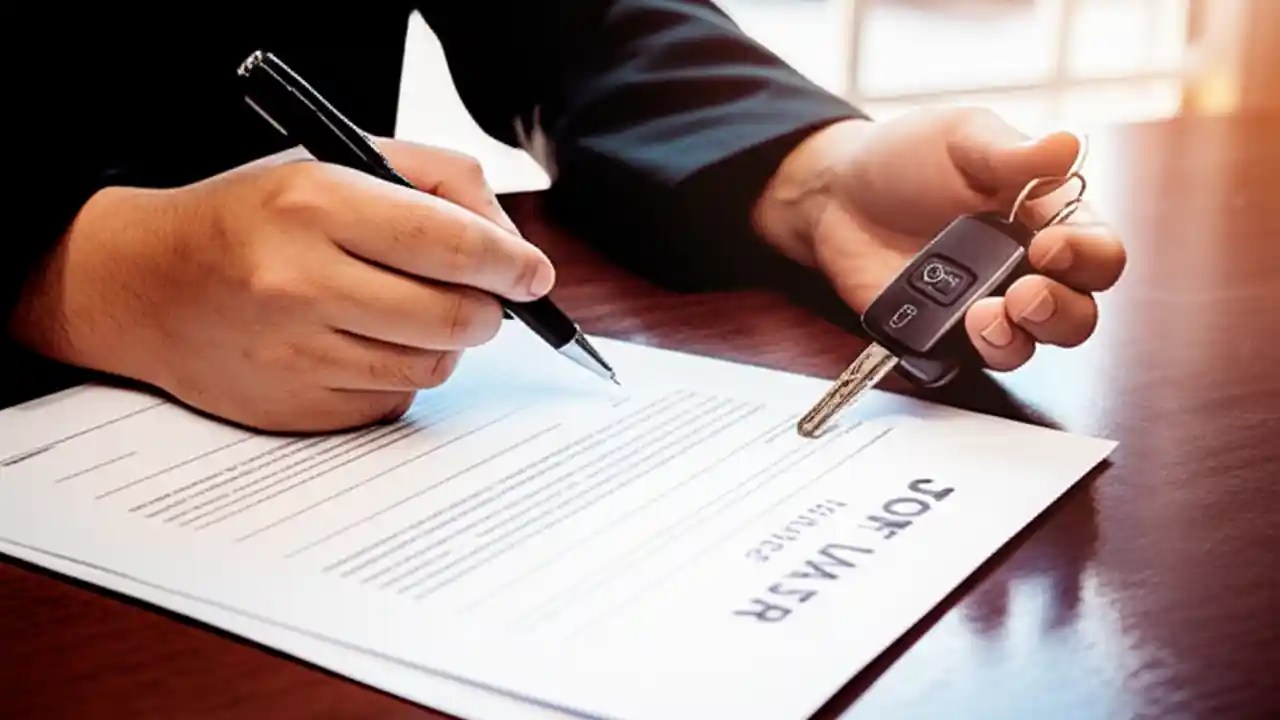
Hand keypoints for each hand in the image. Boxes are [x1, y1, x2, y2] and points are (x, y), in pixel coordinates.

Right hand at [9, 140, 554, 431]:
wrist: (147, 284)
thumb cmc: (255, 216)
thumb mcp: (337, 163)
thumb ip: (438, 183)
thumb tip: (511, 246)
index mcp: (314, 204)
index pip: (451, 243)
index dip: (510, 263)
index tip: (534, 274)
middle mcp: (300, 282)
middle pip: (455, 316)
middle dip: (490, 309)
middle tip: (483, 297)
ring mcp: (295, 354)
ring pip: (432, 366)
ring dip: (447, 341)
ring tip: (412, 311)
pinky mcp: (296, 408)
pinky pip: (395, 401)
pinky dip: (401, 374)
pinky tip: (366, 343)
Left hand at [752, 108, 1125, 370]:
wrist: (836, 192)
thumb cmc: (907, 158)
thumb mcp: (962, 137)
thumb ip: (1013, 152)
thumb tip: (1067, 145)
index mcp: (1048, 220)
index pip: (1099, 253)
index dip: (1087, 257)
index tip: (1049, 245)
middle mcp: (1026, 272)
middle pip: (1077, 315)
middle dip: (1061, 312)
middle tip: (1024, 293)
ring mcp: (984, 308)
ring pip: (1028, 347)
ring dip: (1017, 340)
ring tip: (983, 316)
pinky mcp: (940, 334)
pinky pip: (964, 360)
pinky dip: (963, 354)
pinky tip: (950, 330)